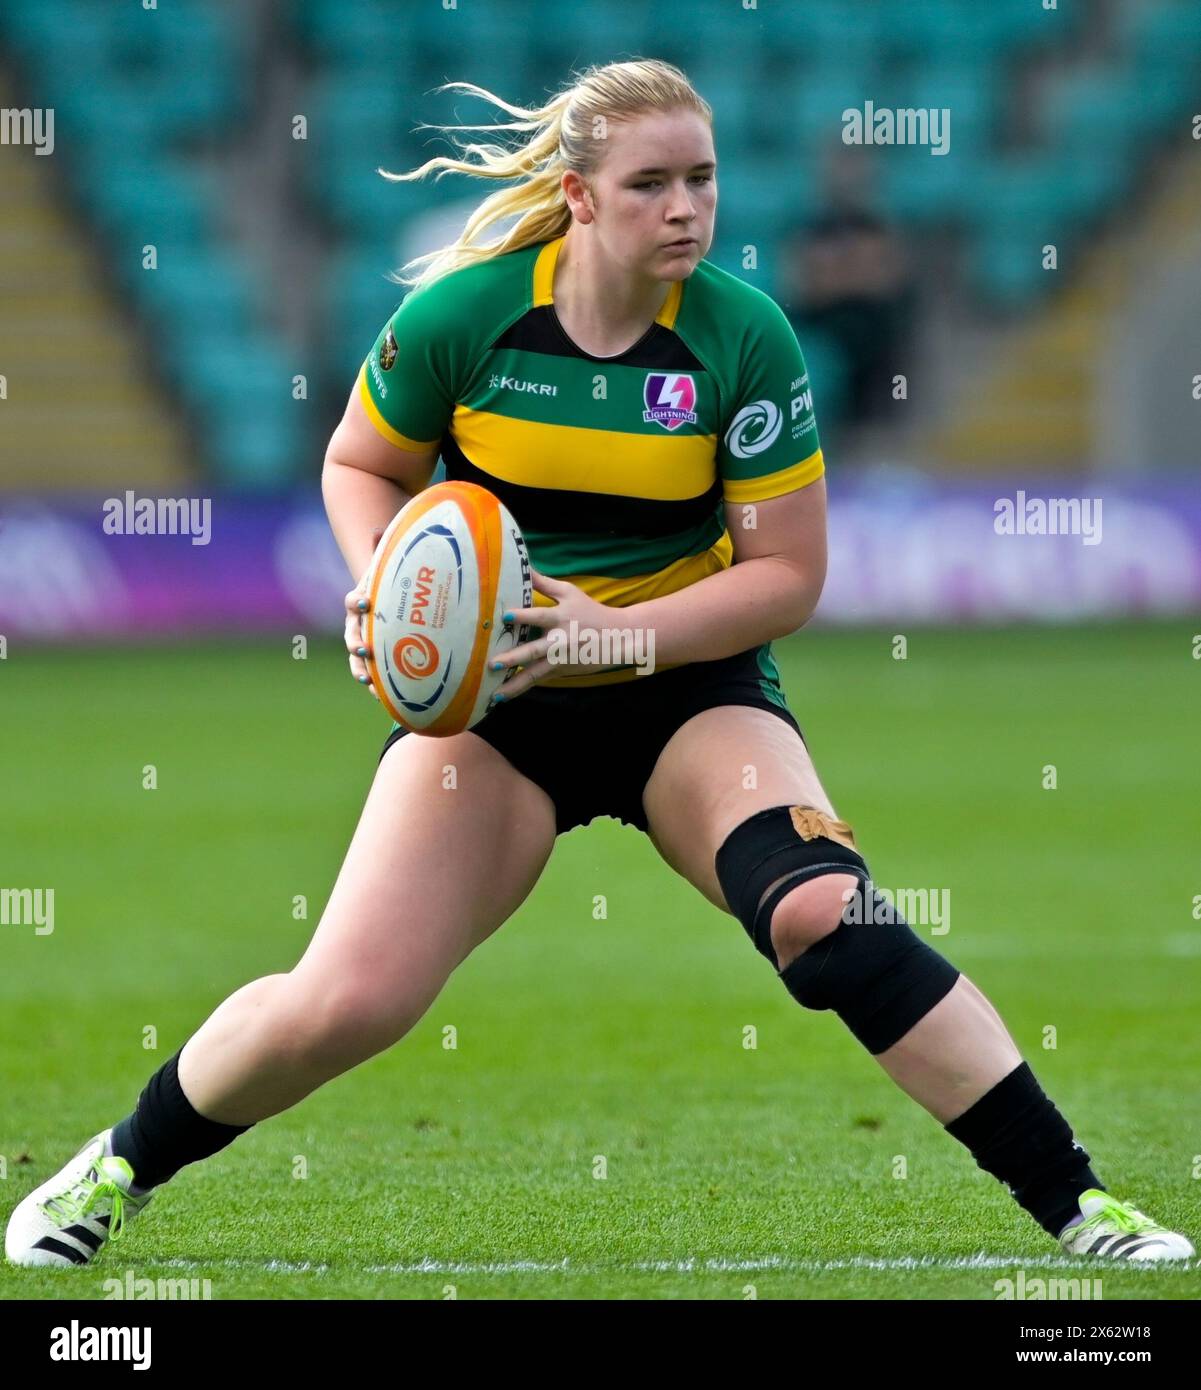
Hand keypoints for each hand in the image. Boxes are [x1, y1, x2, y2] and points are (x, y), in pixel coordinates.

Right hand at [344, 526, 386, 699]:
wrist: (388, 603)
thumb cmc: (392, 584)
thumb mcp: (391, 567)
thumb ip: (386, 551)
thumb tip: (381, 528)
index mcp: (361, 602)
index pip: (353, 601)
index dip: (356, 602)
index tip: (365, 602)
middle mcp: (357, 626)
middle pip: (350, 636)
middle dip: (355, 644)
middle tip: (365, 649)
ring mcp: (363, 645)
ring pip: (356, 661)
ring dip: (360, 670)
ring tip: (368, 681)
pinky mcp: (374, 662)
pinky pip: (372, 676)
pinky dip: (377, 687)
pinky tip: (386, 698)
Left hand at [490, 568, 628, 698]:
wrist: (617, 637)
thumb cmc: (590, 611)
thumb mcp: (570, 593)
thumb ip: (544, 583)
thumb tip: (524, 566)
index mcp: (560, 618)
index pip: (540, 616)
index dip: (523, 616)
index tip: (505, 616)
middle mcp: (559, 641)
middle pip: (534, 651)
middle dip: (514, 658)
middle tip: (493, 663)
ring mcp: (559, 660)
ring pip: (534, 674)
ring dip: (514, 684)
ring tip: (495, 695)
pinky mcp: (559, 672)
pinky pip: (538, 680)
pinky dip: (521, 688)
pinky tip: (503, 696)